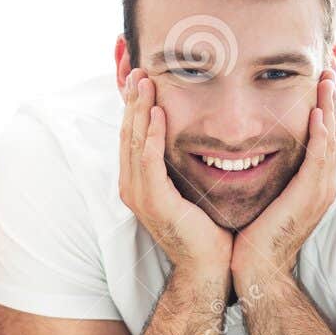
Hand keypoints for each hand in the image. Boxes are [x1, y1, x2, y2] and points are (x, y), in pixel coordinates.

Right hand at [119, 69, 231, 278]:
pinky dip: (151, 135)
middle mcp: (131, 185)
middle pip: (127, 132)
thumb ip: (182, 162)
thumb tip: (193, 134)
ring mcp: (138, 195)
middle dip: (132, 99)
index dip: (133, 105)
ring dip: (139, 109)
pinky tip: (158, 113)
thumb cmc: (204, 228)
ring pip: (134, 141)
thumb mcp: (189, 186)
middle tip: (138, 68)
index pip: (131, 134)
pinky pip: (148, 161)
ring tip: (145, 81)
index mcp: (137, 181)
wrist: (208, 267)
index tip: (140, 76)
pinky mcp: (153, 201)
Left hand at [231, 71, 335, 288]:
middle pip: (333, 128)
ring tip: (329, 76)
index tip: (323, 74)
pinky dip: (321, 134)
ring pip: (331, 137)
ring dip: (330, 105)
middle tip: (333, 62)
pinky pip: (319, 158)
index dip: (325, 102)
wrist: (258, 268)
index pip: (324, 132)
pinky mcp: (309, 196)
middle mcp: (323, 181)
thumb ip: (269, 170)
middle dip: (333, 95)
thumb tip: (252, 147)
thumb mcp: (266, 193)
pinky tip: (318, 112)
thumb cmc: (256, 234)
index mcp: (313, 180)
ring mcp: (320, 189)